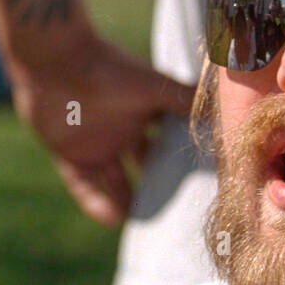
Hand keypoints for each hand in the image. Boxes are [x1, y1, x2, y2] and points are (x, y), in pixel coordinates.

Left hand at [9, 31, 196, 225]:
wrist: (56, 60)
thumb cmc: (109, 69)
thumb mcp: (156, 88)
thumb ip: (187, 101)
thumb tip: (227, 108)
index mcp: (143, 113)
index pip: (165, 144)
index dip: (178, 163)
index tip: (196, 187)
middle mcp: (121, 130)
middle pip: (142, 166)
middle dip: (154, 188)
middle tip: (173, 214)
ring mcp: (95, 143)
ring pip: (114, 181)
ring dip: (126, 201)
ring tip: (142, 224)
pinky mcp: (68, 154)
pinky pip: (83, 184)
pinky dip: (95, 202)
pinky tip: (112, 219)